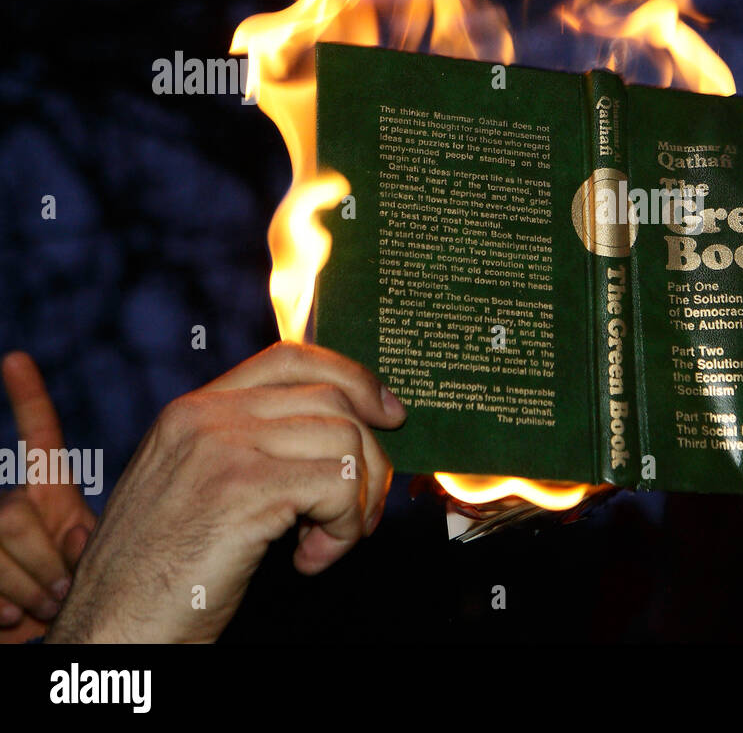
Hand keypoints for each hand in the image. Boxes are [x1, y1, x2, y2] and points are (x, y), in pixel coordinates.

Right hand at [0, 353, 97, 642]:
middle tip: (68, 588)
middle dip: (45, 558)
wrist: (64, 646)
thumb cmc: (86, 606)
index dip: (27, 398)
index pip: (39, 440)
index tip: (15, 358)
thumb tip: (78, 538)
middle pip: (12, 512)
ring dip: (29, 588)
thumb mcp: (95, 565)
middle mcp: (14, 509)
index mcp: (49, 498)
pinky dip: (3, 608)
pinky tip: (16, 621)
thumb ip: (87, 537)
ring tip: (48, 607)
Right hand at [45, 342, 405, 643]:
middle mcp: (206, 416)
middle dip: (368, 459)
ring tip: (322, 543)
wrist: (110, 627)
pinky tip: (307, 561)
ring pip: (346, 441)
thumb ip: (251, 448)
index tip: (389, 414)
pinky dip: (343, 529)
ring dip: (356, 503)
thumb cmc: (157, 572)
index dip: (353, 379)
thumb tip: (343, 433)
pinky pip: (340, 486)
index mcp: (193, 409)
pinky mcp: (243, 490)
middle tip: (354, 517)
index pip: (291, 359)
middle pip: (333, 400)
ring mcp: (222, 448)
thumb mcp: (196, 486)